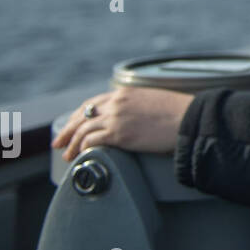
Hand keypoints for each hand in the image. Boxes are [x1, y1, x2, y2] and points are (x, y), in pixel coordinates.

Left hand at [51, 86, 193, 161]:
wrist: (190, 118)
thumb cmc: (180, 112)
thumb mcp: (154, 102)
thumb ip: (138, 107)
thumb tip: (135, 121)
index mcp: (125, 93)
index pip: (93, 103)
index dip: (79, 116)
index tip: (73, 125)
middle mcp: (116, 103)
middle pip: (82, 115)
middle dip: (67, 130)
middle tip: (59, 142)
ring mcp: (116, 118)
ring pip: (83, 130)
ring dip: (71, 144)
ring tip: (67, 155)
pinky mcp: (119, 135)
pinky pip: (91, 142)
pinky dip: (83, 149)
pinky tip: (81, 156)